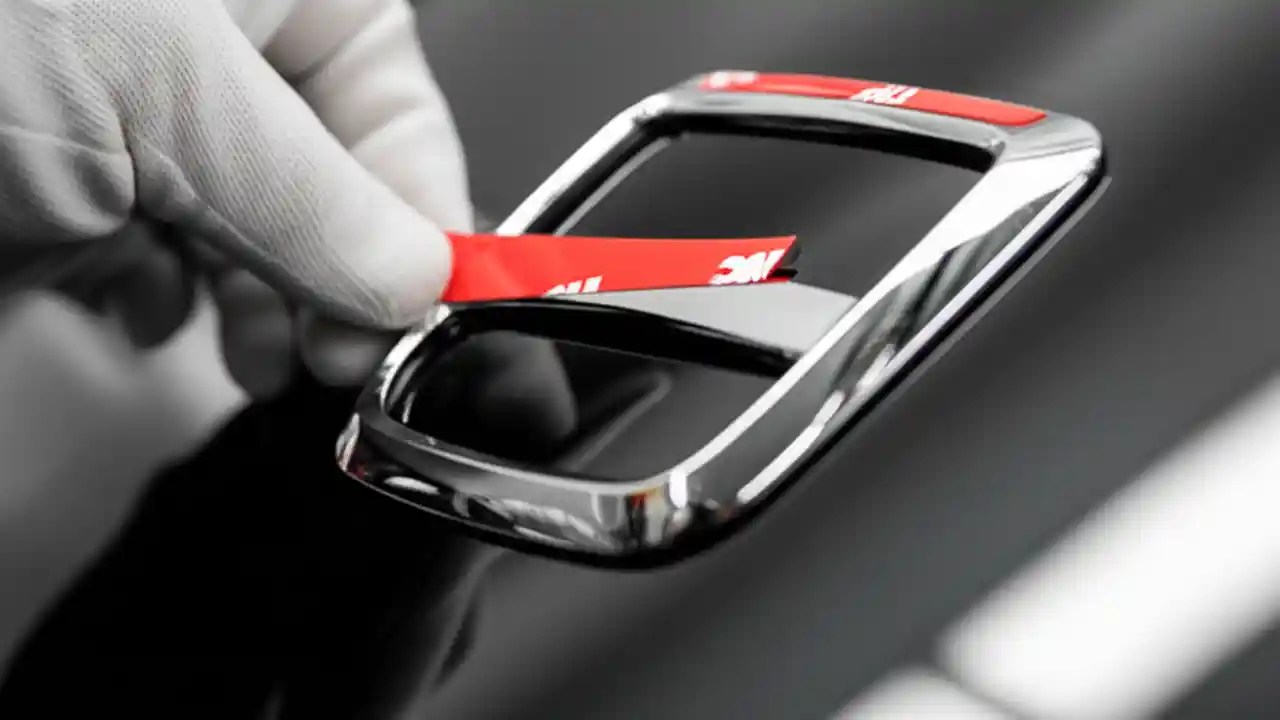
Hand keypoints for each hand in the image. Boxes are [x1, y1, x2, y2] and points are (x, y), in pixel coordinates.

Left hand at [0, 0, 469, 395]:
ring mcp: (130, 121)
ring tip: (262, 359)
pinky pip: (154, 260)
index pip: (391, 93)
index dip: (423, 200)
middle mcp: (207, 52)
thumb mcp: (157, 93)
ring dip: (262, 310)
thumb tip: (413, 276)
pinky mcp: (65, 193)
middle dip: (338, 277)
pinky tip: (151, 314)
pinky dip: (164, 304)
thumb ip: (304, 195)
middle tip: (342, 348)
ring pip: (247, 234)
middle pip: (327, 179)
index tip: (435, 298)